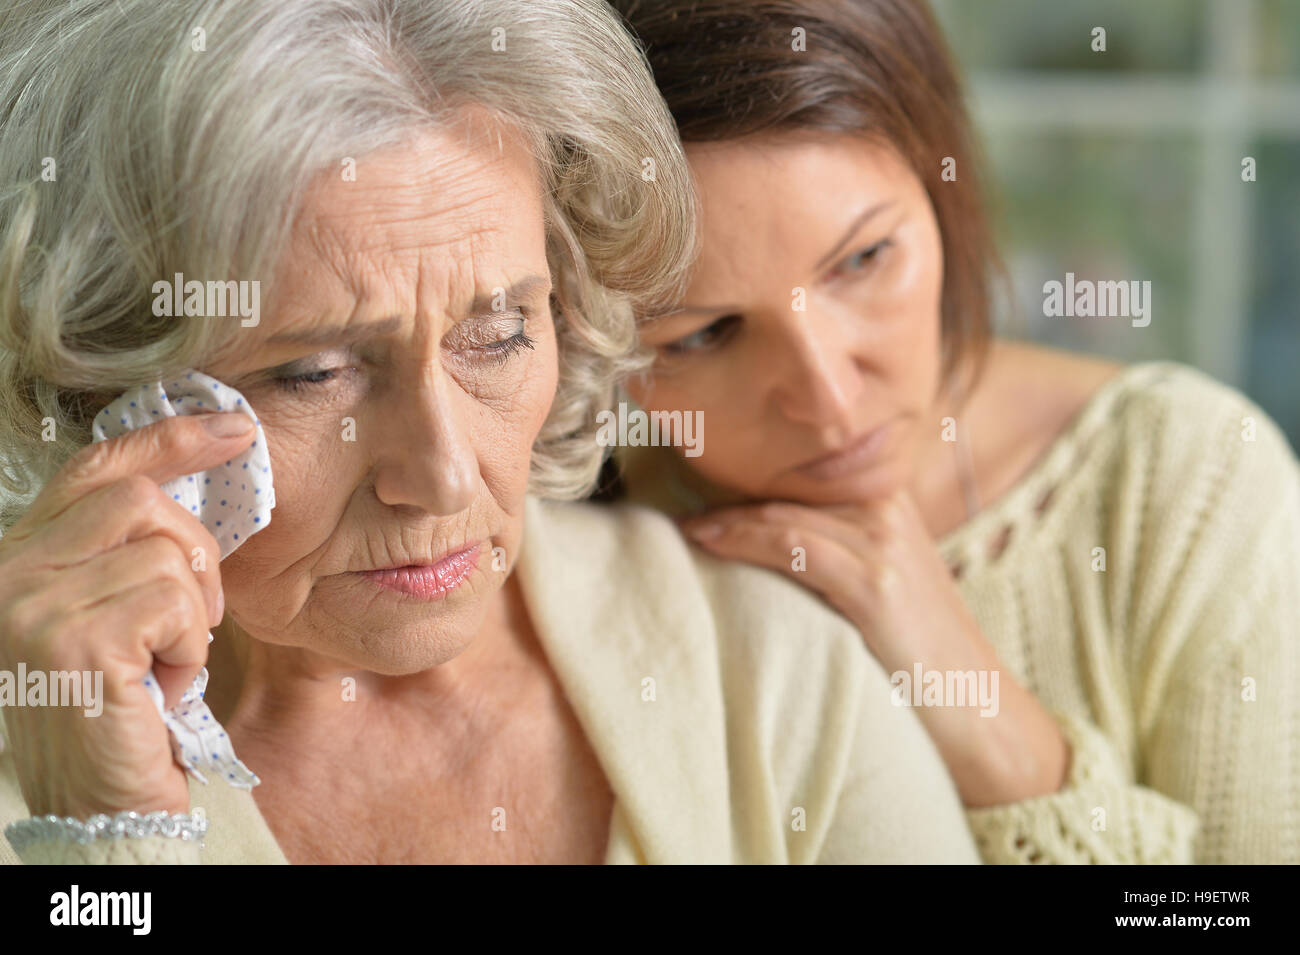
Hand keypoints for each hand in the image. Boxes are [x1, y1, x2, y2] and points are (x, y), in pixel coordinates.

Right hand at [0, 412, 255, 818]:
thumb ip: (130, 551)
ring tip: (165, 663)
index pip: (94, 468)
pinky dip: (190, 644)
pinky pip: (175, 602)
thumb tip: (201, 475)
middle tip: (194, 618)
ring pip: (166, 553)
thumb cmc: (125, 708)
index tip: (233, 426)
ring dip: (194, 613)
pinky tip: (163, 683)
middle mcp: (9, 574)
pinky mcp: (71, 639)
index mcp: (20, 559)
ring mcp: (32, 605)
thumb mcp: (122, 615)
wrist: (104, 803)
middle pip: (139, 499)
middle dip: (195, 551)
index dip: (167, 438)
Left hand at [681, 488, 1069, 806]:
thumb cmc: (919, 652)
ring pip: (783, 514)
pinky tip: (708, 541)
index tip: (699, 485)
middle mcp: (889, 509)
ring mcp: (884, 543)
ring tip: (684, 526)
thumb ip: (839, 546)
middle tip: (676, 501)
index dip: (749, 479)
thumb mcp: (883, 581)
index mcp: (890, 500)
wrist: (977, 710)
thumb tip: (768, 535)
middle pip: (789, 487)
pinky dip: (742, 540)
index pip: (804, 475)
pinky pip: (791, 547)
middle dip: (729, 493)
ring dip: (724, 518)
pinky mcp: (875, 583)